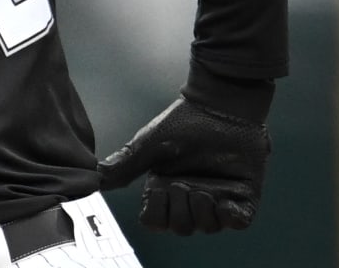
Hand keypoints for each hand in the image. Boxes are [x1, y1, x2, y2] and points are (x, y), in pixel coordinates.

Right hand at [97, 96, 269, 233]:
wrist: (220, 109)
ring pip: (207, 228)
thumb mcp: (148, 145)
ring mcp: (217, 198)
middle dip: (180, 210)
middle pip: (181, 229)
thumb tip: (95, 180)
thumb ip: (124, 165)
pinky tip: (223, 201)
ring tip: (202, 188)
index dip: (157, 213)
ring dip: (202, 211)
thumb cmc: (182, 123)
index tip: (159, 190)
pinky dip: (229, 217)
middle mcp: (189, 198)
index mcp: (164, 189)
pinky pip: (237, 222)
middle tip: (182, 184)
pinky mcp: (243, 196)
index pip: (155, 222)